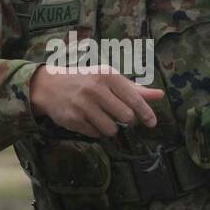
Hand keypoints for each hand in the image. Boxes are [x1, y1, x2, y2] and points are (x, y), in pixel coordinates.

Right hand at [29, 64, 163, 138]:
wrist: (49, 86)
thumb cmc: (86, 80)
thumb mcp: (108, 78)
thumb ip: (134, 88)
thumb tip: (160, 95)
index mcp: (107, 75)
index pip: (134, 99)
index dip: (146, 113)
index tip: (152, 122)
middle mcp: (95, 89)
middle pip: (126, 117)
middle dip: (127, 120)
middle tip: (120, 115)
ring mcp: (83, 105)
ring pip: (111, 129)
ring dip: (111, 127)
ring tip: (102, 117)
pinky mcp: (73, 119)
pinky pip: (95, 134)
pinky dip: (96, 130)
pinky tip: (88, 119)